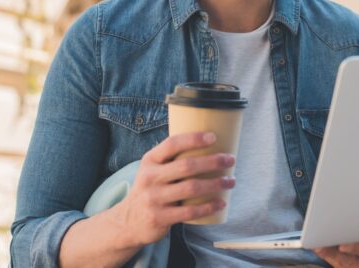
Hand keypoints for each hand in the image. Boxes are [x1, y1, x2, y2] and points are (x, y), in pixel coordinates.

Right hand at [109, 132, 235, 247]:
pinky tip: (221, 203)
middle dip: (213, 161)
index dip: (193, 139)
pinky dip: (208, 207)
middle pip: (187, 166)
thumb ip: (172, 159)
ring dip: (216, 184)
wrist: (128, 222)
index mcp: (149, 160)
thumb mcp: (152, 170)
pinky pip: (189, 211)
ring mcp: (154, 198)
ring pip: (191, 188)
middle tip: (230, 160)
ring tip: (231, 181)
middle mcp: (150, 177)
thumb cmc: (151, 189)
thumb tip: (209, 144)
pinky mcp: (159, 217)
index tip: (213, 137)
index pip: (172, 144)